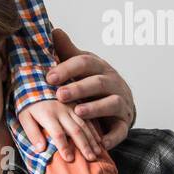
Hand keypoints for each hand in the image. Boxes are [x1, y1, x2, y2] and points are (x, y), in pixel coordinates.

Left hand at [16, 97, 104, 162]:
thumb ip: (32, 132)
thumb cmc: (28, 103)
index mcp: (48, 114)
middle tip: (91, 159)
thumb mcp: (24, 116)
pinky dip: (95, 131)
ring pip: (85, 124)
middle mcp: (62, 111)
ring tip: (97, 153)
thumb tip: (40, 149)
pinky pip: (89, 119)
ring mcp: (71, 107)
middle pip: (75, 130)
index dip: (64, 146)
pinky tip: (100, 141)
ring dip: (92, 140)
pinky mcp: (77, 105)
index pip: (58, 133)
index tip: (69, 159)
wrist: (36, 82)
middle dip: (84, 145)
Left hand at [44, 28, 136, 150]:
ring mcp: (120, 103)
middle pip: (98, 82)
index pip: (85, 63)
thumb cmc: (92, 83)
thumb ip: (67, 51)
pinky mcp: (124, 123)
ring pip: (111, 104)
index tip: (49, 77)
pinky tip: (101, 143)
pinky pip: (120, 130)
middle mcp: (113, 83)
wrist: (119, 104)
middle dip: (79, 88)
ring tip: (78, 112)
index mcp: (99, 68)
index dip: (67, 69)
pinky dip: (112, 137)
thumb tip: (53, 30)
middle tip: (60, 94)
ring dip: (95, 108)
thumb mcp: (81, 67)